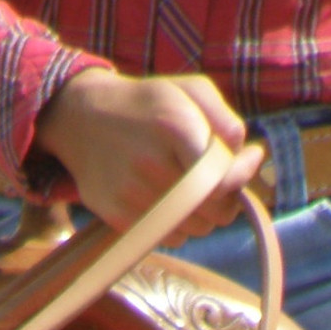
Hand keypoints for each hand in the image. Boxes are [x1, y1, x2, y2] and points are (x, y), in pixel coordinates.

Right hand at [33, 68, 265, 238]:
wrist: (81, 118)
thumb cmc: (147, 105)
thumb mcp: (191, 91)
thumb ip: (227, 122)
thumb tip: (249, 158)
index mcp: (175, 129)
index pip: (224, 181)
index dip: (241, 180)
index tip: (243, 165)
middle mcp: (151, 165)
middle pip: (213, 211)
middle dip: (226, 200)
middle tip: (219, 181)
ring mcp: (131, 195)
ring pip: (194, 229)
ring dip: (202, 215)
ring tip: (191, 189)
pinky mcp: (117, 217)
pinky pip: (168, 238)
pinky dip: (177, 226)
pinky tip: (168, 201)